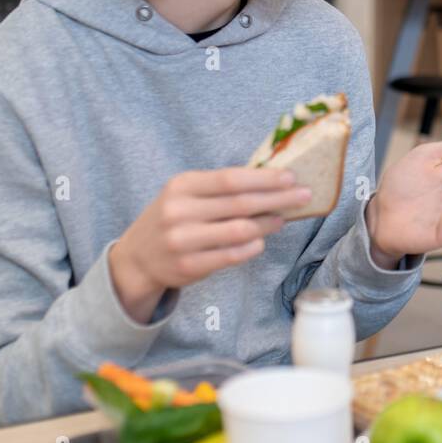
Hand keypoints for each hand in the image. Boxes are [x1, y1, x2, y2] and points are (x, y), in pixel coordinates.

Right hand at [110, 168, 310, 321]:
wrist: (137, 258)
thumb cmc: (173, 219)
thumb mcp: (186, 195)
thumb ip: (222, 189)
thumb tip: (273, 182)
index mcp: (182, 185)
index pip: (231, 179)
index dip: (264, 178)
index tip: (291, 177)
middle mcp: (179, 211)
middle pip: (240, 203)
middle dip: (278, 198)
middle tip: (304, 195)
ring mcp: (182, 240)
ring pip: (240, 230)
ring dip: (267, 224)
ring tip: (282, 219)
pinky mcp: (188, 266)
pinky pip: (231, 255)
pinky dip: (252, 246)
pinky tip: (262, 240)